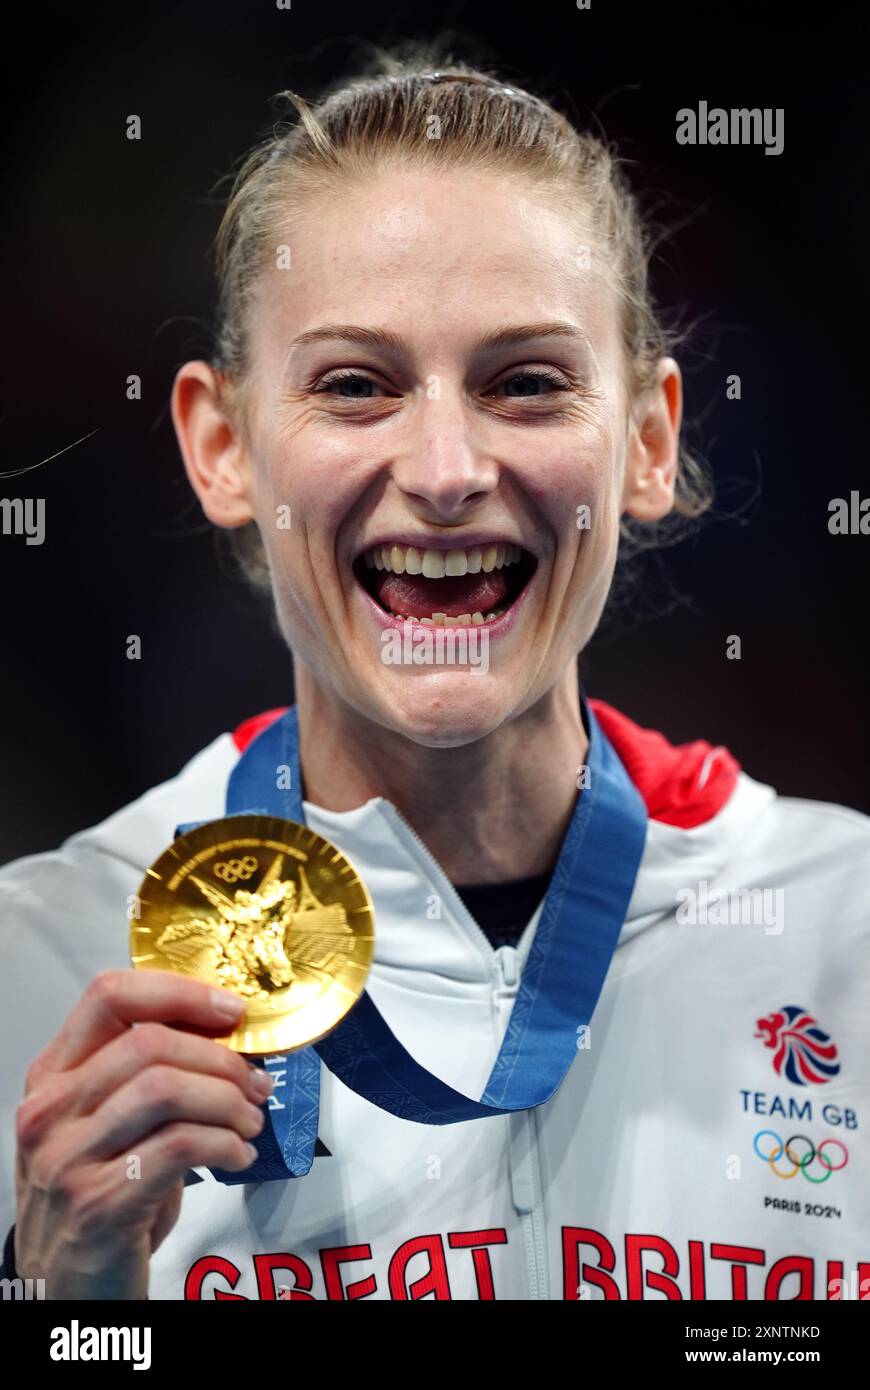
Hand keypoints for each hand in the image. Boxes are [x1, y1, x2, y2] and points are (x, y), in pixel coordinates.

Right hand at [14, 969, 273, 1298]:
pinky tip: (237, 1155)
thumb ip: (146, 1075)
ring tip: (249, 1121)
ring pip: (167, 1089)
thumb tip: (228, 1039)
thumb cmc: (97, 1195)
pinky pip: (180, 1146)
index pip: (109, 996)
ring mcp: (67, 1158)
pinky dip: (225, 1143)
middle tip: (255, 1082)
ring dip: (228, 1101)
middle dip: (221, 1058)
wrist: (66, 1287)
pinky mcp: (98, 1203)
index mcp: (52, 1076)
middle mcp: (50, 1111)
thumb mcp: (107, 1124)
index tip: (231, 1009)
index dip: (180, 992)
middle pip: (150, 1043)